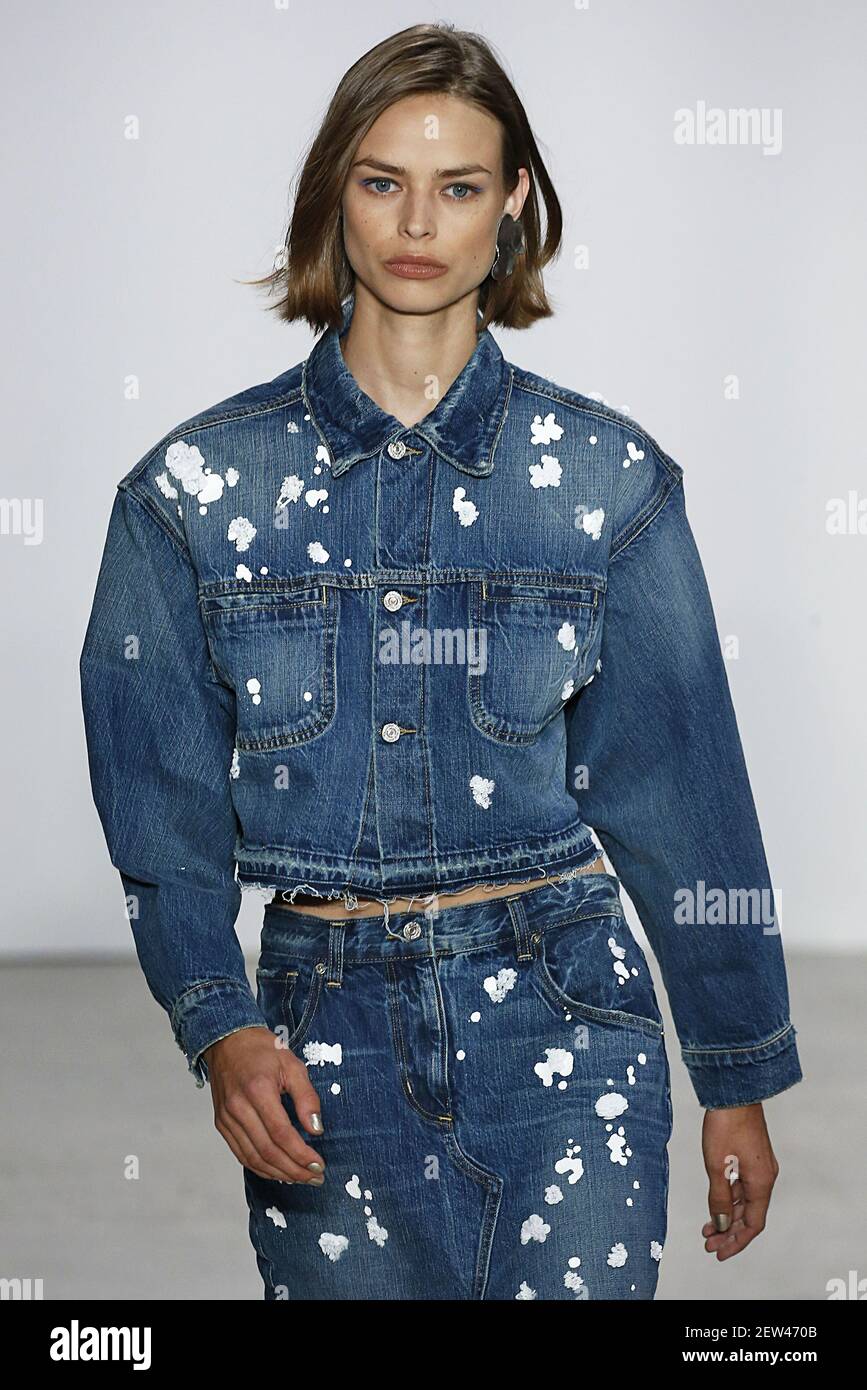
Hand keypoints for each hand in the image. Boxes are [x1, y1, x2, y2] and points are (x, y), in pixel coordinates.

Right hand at [203, 1027, 325, 1184]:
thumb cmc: (262, 1050)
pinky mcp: (221, 1124)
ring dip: (279, 1173)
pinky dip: (260, 1167)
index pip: (282, 1134)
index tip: (319, 1164)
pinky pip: (241, 1154)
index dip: (301, 1154)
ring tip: (300, 1178)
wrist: (227, 1040)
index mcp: (258, 1091)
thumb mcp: (292, 1065)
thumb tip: (316, 1129)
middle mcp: (238, 1108)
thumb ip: (307, 1097)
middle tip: (315, 1177)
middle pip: (268, 1151)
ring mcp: (227, 1118)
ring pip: (253, 1158)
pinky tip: (278, 1171)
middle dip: (294, 1170)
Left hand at [701, 1103, 778, 1259]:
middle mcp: (765, 1177)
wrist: (734, 1091)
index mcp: (761, 1183)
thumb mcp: (716, 1165)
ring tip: (707, 1228)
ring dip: (727, 1216)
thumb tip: (721, 1225)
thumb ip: (719, 1198)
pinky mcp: (751, 1156)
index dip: (737, 1242)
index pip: (753, 1224)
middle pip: (750, 1215)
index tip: (719, 1253)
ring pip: (744, 1201)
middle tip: (708, 1244)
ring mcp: (759, 1166)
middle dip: (730, 1232)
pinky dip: (728, 1199)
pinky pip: (742, 1186)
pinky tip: (715, 1203)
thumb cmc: (725, 1125)